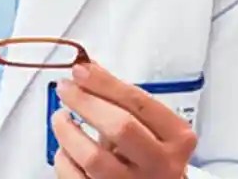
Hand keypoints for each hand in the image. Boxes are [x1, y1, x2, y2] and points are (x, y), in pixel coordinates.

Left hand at [52, 63, 195, 178]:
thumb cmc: (151, 155)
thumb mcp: (149, 125)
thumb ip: (121, 98)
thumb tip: (86, 70)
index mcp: (177, 139)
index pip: (138, 103)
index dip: (105, 83)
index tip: (80, 71)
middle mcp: (161, 165)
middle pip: (119, 127)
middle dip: (86, 102)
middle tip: (65, 89)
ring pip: (93, 157)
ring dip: (68, 131)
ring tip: (60, 118)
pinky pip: (76, 178)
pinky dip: (64, 159)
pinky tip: (65, 148)